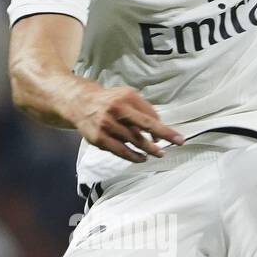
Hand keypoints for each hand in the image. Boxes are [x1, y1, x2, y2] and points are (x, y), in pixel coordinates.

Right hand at [70, 83, 185, 161]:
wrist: (79, 103)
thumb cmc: (109, 102)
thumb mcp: (126, 97)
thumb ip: (142, 111)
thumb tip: (157, 132)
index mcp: (126, 97)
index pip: (150, 115)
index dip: (163, 128)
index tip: (177, 137)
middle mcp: (117, 109)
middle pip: (145, 125)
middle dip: (164, 135)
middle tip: (178, 143)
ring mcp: (107, 124)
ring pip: (134, 140)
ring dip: (149, 149)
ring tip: (159, 153)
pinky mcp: (99, 138)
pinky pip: (120, 151)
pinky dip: (133, 156)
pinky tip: (141, 158)